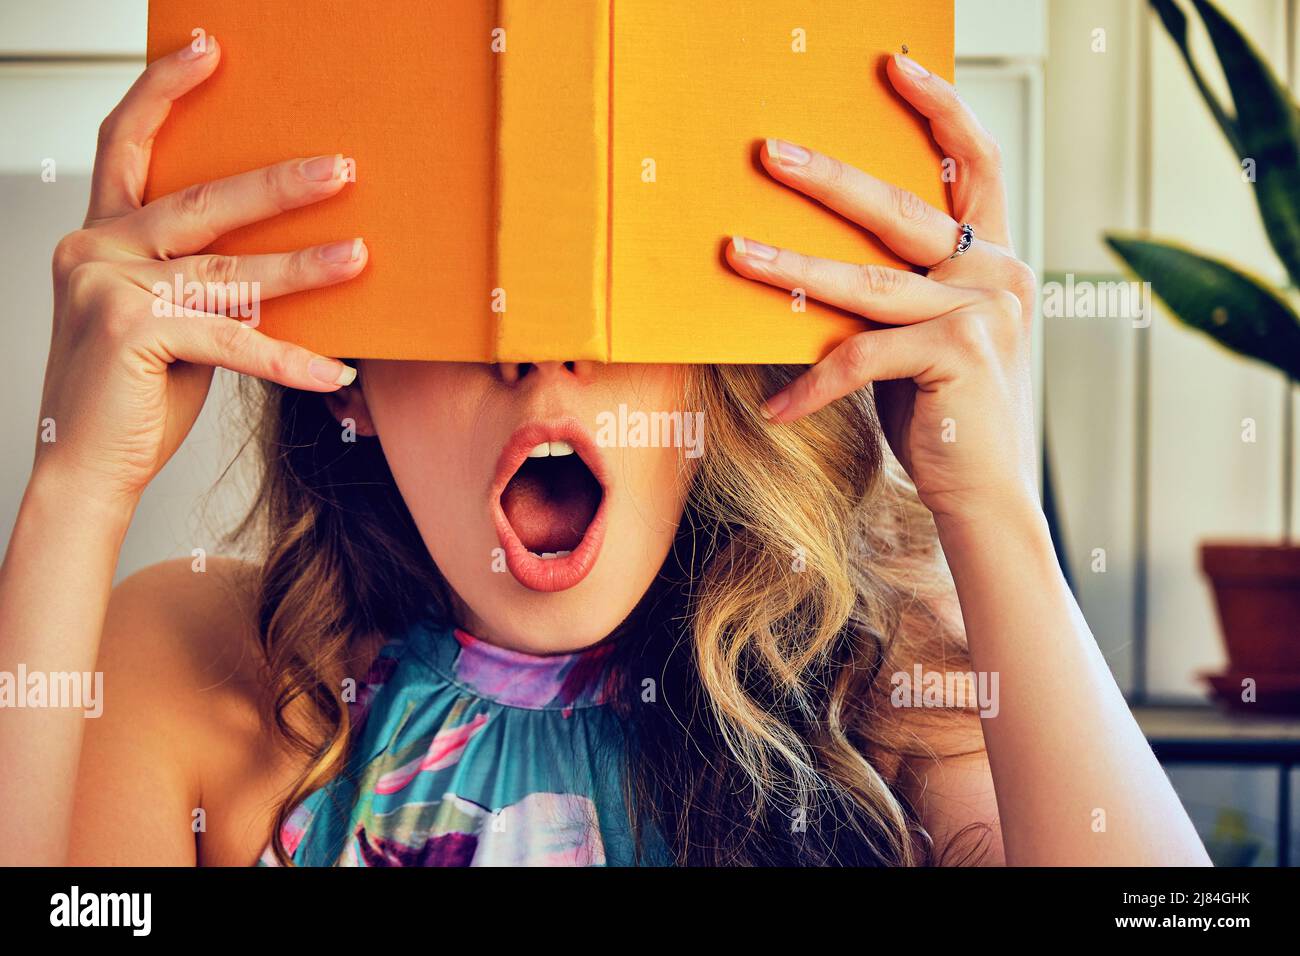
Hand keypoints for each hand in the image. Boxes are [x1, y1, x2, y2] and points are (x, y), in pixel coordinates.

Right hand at [35, 37, 367, 508]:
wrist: (84, 468)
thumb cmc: (133, 397)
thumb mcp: (172, 323)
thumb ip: (207, 285)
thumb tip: (289, 265)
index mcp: (101, 237)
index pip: (127, 145)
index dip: (165, 90)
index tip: (208, 49)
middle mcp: (95, 250)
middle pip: (201, 203)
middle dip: (278, 185)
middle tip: (340, 169)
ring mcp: (107, 287)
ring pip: (228, 272)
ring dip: (303, 267)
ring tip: (359, 255)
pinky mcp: (129, 330)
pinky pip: (233, 341)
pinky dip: (289, 360)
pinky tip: (335, 371)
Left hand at [726, 54, 1038, 526]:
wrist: (984, 495)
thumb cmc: (941, 416)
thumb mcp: (920, 340)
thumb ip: (896, 293)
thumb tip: (812, 256)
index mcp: (995, 260)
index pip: (978, 164)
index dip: (941, 108)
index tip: (894, 64)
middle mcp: (998, 275)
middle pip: (901, 208)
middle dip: (828, 178)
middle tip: (769, 151)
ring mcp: (983, 311)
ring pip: (864, 282)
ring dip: (790, 268)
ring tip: (734, 252)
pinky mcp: (958, 353)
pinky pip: (859, 357)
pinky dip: (811, 386)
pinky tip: (776, 409)